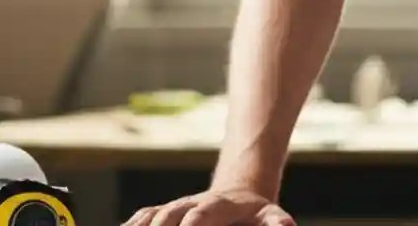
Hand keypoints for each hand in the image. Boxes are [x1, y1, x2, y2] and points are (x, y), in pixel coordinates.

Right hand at [121, 188, 293, 225]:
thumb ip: (276, 223)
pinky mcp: (162, 214)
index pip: (204, 212)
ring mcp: (175, 207)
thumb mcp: (271, 216)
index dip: (195, 221)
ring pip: (151, 216)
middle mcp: (192, 203)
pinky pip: (141, 219)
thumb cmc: (255, 214)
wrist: (238, 195)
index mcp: (219, 205)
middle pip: (170, 214)